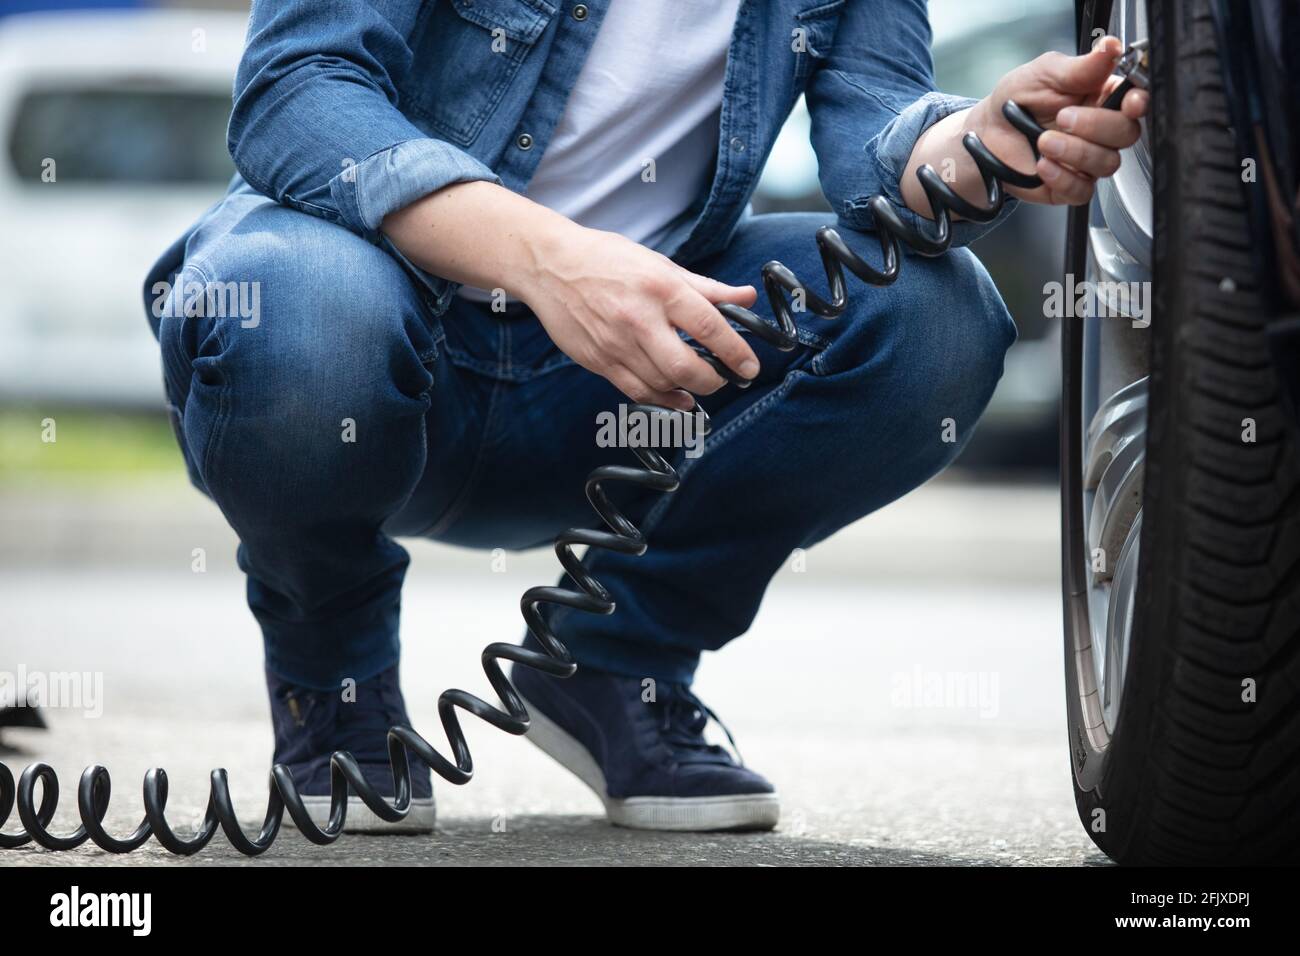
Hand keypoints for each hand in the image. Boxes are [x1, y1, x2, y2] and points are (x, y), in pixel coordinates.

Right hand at [520, 223, 759, 409]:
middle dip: (713, 380)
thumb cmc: (607, 260)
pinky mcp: (598, 362)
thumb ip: (705, 287)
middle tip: (725, 378)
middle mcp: (638, 319)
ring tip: (700, 381)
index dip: (735, 351)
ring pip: (662, 383)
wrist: (550, 266)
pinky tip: (678, 397)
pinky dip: (663, 400)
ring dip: (688, 389)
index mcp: (660, 288)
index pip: (707, 326)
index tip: (750, 366)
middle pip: (685, 366)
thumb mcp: (660, 264)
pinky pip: (637, 391)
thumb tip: (745, 296)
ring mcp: (616, 344)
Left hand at [969, 35, 1149, 205]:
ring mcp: (1087, 160)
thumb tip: (1111, 47)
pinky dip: (1063, 178)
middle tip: (1063, 117)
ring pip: (1107, 163)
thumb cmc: (1016, 100)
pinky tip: (1043, 165)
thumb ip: (1081, 66)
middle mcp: (1100, 130)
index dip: (1139, 103)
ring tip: (1043, 141)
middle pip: (1127, 134)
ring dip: (1075, 152)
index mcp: (1102, 97)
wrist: (985, 134)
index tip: (1130, 103)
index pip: (1137, 101)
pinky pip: (1082, 190)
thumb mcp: (1044, 73)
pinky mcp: (1070, 185)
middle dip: (1096, 126)